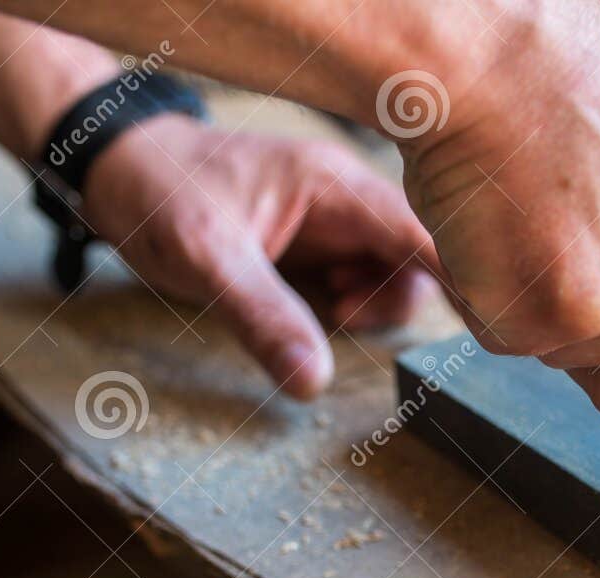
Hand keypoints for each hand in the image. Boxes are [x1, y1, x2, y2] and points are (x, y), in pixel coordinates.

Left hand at [82, 115, 438, 396]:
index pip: (425, 235)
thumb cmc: (159, 193)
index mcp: (337, 185)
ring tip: (326, 311)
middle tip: (339, 315)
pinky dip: (352, 310)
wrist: (116, 172)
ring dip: (374, 309)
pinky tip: (316, 308)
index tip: (483, 324)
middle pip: (421, 262)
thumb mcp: (205, 256)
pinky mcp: (320, 252)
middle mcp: (349, 203)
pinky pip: (364, 286)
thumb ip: (262, 316)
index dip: (462, 279)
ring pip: (398, 278)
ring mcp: (337, 228)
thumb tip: (311, 383)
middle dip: (394, 302)